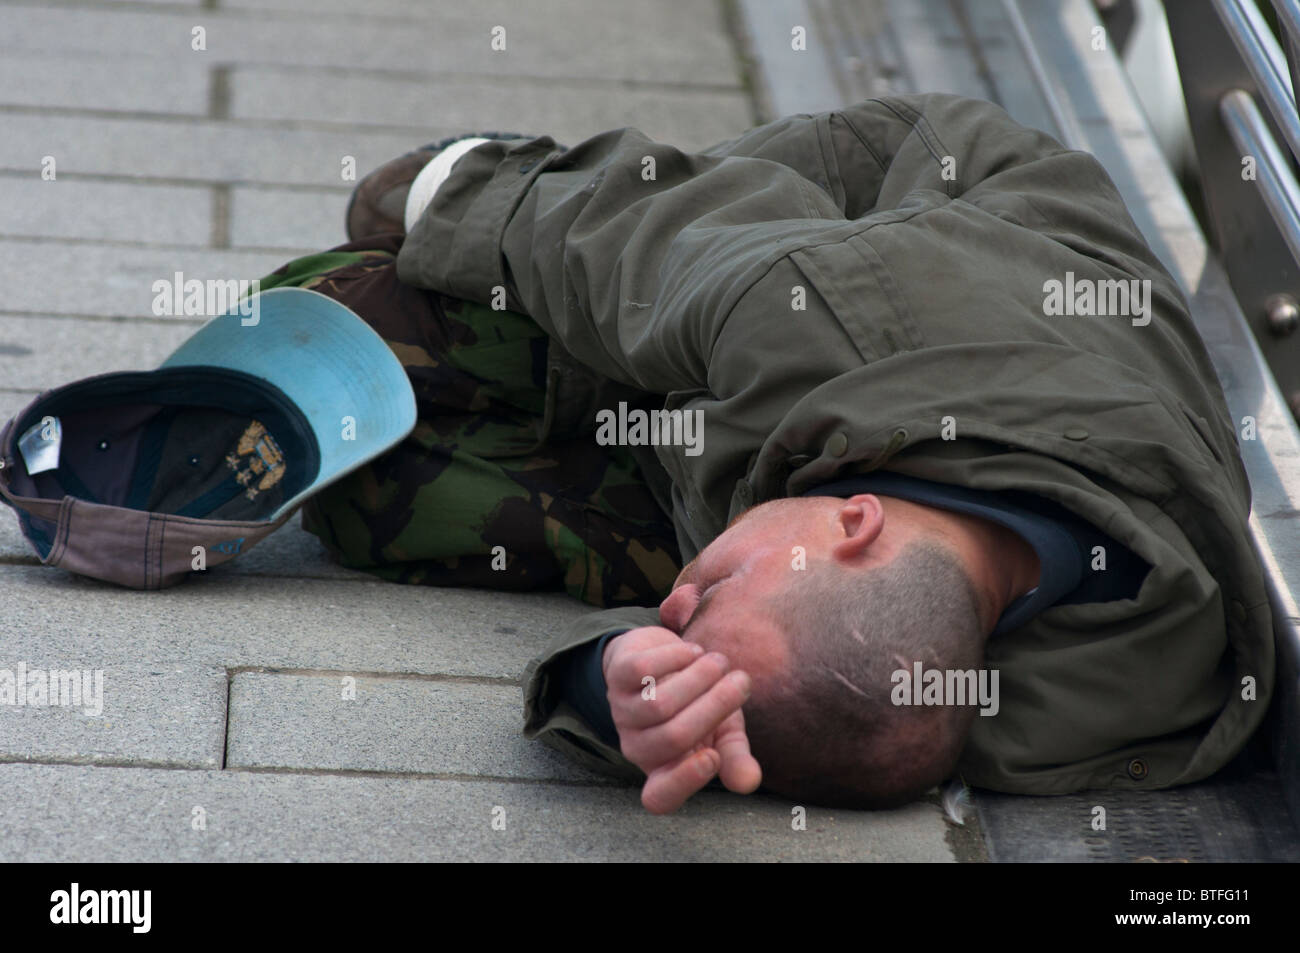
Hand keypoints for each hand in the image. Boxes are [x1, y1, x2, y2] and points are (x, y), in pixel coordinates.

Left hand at [602, 625, 761, 813]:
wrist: (666, 660)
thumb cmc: (699, 702)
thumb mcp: (723, 732)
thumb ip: (734, 757)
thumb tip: (749, 782)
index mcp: (664, 770)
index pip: (659, 797)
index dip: (682, 782)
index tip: (713, 757)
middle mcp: (637, 747)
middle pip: (673, 737)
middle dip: (715, 705)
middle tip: (741, 681)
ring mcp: (622, 712)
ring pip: (659, 703)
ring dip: (699, 676)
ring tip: (720, 662)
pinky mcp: (616, 677)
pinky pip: (642, 669)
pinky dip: (675, 657)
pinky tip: (692, 652)